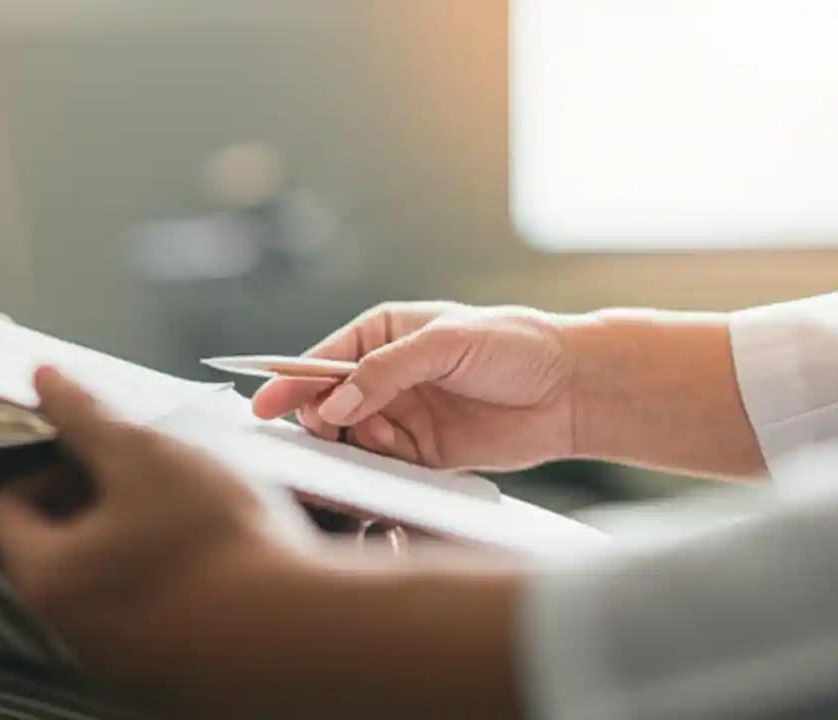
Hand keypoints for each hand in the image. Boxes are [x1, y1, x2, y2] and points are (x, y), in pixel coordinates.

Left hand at [0, 367, 314, 708]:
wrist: (298, 635)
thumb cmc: (214, 541)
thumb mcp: (144, 453)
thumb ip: (85, 414)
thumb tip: (42, 379)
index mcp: (49, 576)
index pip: (8, 508)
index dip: (50, 465)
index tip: (101, 451)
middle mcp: (74, 630)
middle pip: (62, 547)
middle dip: (101, 501)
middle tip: (153, 475)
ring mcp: (124, 660)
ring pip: (113, 583)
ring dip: (142, 541)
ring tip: (194, 514)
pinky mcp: (174, 675)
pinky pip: (159, 615)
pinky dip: (179, 582)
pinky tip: (222, 560)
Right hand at [252, 302, 582, 470]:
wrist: (572, 391)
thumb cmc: (514, 347)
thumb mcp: (446, 343)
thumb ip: (386, 371)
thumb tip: (336, 403)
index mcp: (383, 333)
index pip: (324, 358)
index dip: (291, 381)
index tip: (265, 405)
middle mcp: (385, 375)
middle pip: (328, 403)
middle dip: (318, 418)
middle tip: (325, 430)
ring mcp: (401, 415)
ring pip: (350, 438)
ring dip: (348, 446)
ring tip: (370, 444)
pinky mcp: (422, 454)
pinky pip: (382, 464)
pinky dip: (375, 469)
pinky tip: (387, 463)